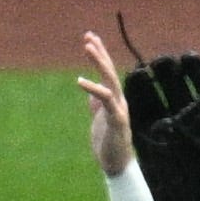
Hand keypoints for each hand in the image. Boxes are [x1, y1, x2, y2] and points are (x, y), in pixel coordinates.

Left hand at [76, 33, 134, 175]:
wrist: (116, 165)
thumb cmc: (108, 143)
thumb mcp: (100, 118)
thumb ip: (96, 103)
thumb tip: (90, 90)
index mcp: (115, 99)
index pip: (107, 72)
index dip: (100, 54)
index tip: (90, 38)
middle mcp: (119, 99)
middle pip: (109, 70)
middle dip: (100, 52)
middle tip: (88, 36)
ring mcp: (119, 108)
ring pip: (110, 79)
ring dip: (99, 62)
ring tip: (88, 47)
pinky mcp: (116, 119)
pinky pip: (105, 99)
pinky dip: (93, 88)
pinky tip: (80, 81)